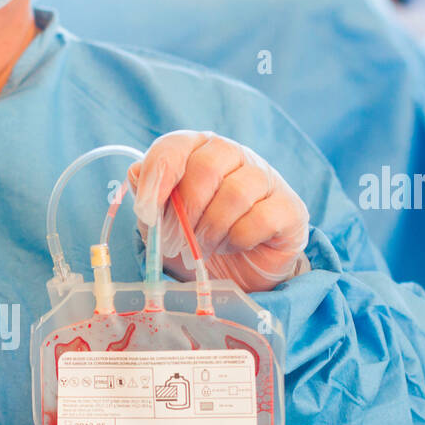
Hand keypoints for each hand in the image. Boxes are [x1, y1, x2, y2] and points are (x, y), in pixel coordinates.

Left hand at [128, 131, 309, 291]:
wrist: (233, 279)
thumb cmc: (196, 243)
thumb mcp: (161, 226)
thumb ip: (147, 200)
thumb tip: (135, 172)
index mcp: (197, 151)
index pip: (174, 145)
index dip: (157, 176)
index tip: (146, 210)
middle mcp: (234, 156)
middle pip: (207, 166)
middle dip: (186, 210)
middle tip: (180, 240)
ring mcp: (266, 178)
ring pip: (236, 192)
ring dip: (213, 229)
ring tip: (208, 245)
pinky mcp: (289, 208)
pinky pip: (261, 217)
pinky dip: (240, 239)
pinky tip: (236, 246)